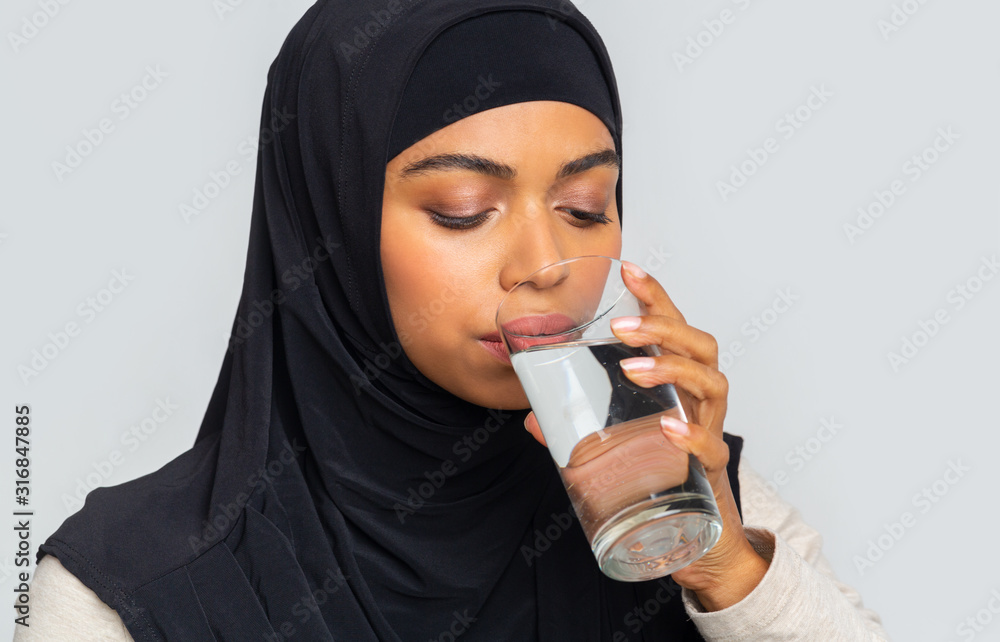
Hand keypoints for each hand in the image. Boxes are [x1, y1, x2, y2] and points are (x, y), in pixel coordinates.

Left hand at [522, 260, 767, 610]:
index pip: (674, 326)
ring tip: (632, 369)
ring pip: (711, 383)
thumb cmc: (660, 473)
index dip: (656, 295)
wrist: (696, 536)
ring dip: (671, 369)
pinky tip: (669, 429)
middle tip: (620, 329)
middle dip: (662, 328)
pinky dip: (692, 434)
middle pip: (700, 345)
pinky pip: (712, 445)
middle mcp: (700, 398)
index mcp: (678, 382)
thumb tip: (533, 420)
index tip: (629, 268)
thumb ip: (578, 429)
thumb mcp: (614, 443)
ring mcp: (711, 430)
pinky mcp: (712, 471)